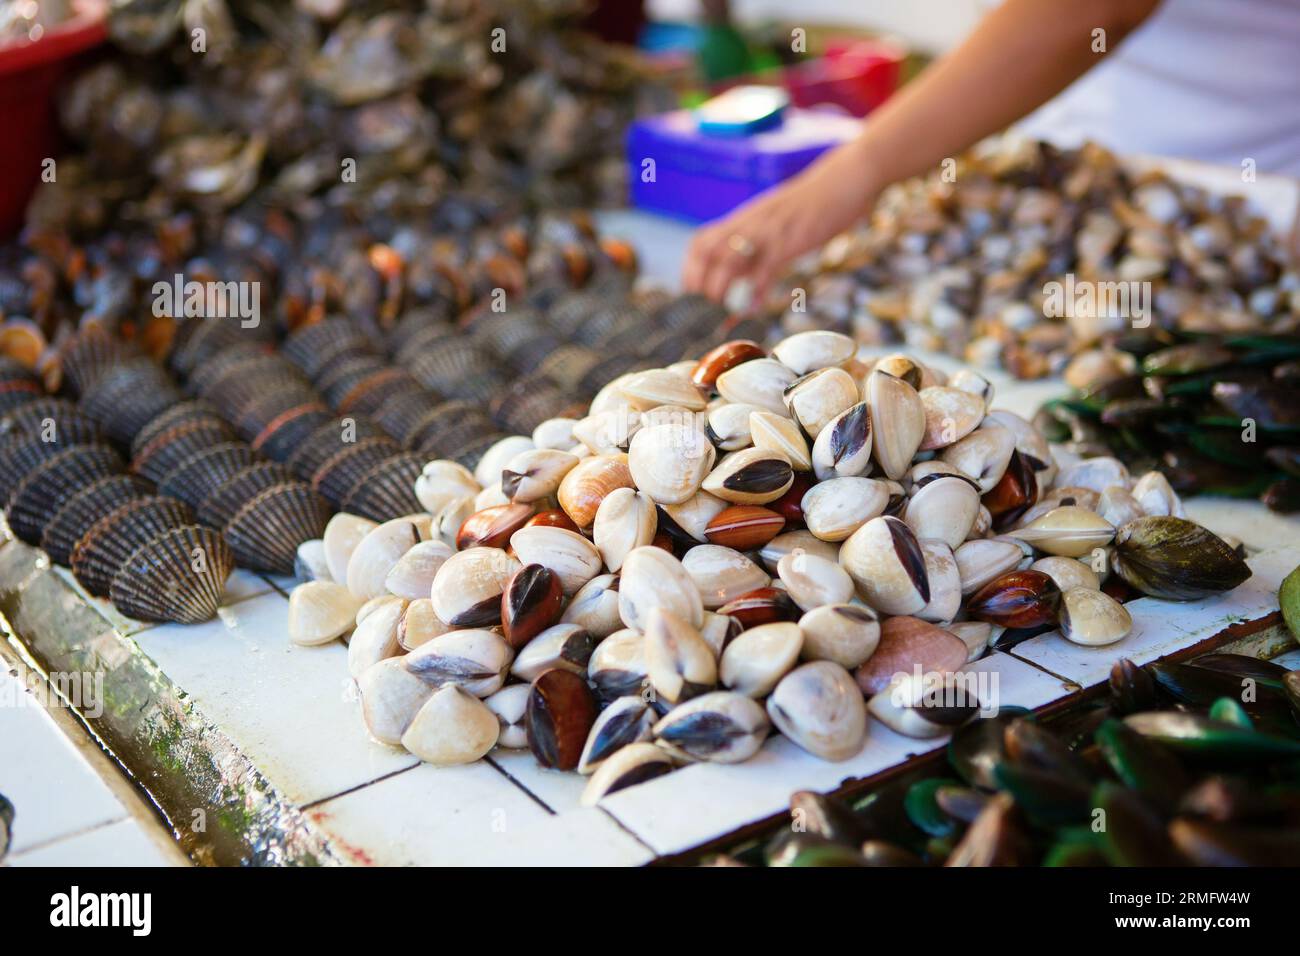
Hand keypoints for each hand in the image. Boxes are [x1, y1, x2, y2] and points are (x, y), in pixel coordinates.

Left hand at [682, 138, 877, 303]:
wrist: (846, 178)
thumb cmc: (815, 203)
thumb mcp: (778, 223)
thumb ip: (760, 248)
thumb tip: (745, 278)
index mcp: (745, 219)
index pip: (701, 241)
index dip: (691, 270)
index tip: (692, 296)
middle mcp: (750, 223)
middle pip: (706, 250)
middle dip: (698, 282)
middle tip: (703, 311)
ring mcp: (768, 230)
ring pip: (729, 259)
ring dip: (720, 289)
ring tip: (722, 314)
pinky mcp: (790, 239)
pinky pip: (766, 267)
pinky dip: (758, 291)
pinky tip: (756, 308)